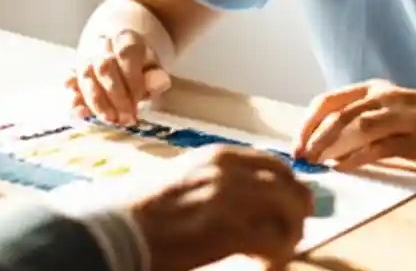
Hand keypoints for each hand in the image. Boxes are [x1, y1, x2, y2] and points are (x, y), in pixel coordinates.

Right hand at [68, 29, 171, 125]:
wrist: (118, 50)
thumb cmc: (138, 64)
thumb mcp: (153, 67)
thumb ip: (157, 76)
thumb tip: (159, 84)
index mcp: (124, 38)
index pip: (126, 53)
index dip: (132, 78)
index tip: (140, 99)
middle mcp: (101, 45)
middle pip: (104, 66)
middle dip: (116, 95)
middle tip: (127, 117)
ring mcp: (85, 58)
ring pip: (85, 76)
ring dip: (98, 102)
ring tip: (111, 120)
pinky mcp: (74, 73)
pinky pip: (69, 83)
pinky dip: (74, 98)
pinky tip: (82, 113)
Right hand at [127, 145, 312, 270]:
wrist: (116, 228)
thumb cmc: (138, 209)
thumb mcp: (180, 178)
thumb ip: (210, 181)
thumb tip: (235, 198)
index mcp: (217, 156)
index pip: (274, 164)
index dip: (289, 186)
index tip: (293, 204)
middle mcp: (229, 171)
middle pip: (289, 186)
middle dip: (299, 211)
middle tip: (296, 233)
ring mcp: (231, 199)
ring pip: (289, 212)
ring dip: (290, 237)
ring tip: (278, 255)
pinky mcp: (230, 231)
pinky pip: (274, 245)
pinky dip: (277, 259)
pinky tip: (267, 268)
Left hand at [293, 80, 415, 168]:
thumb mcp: (398, 109)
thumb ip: (368, 119)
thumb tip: (328, 145)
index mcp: (378, 89)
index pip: (329, 100)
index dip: (307, 122)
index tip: (295, 142)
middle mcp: (387, 98)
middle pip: (337, 111)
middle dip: (311, 135)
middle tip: (298, 156)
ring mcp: (403, 116)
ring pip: (355, 125)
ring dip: (329, 145)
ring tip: (314, 163)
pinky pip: (379, 147)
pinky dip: (356, 158)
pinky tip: (342, 168)